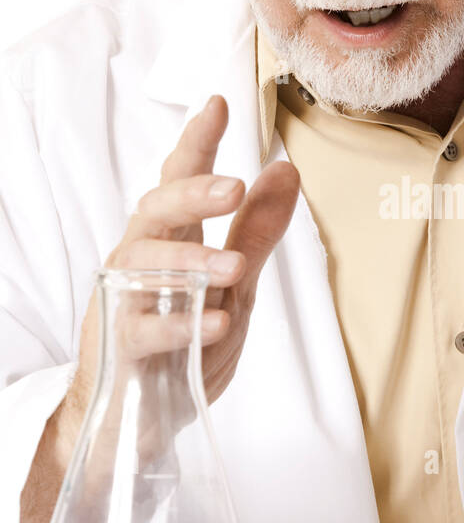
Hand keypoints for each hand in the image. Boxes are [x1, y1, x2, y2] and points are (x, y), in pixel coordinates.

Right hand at [68, 94, 298, 416]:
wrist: (139, 418)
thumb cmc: (185, 343)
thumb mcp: (236, 286)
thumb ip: (257, 232)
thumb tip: (286, 171)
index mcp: (172, 238)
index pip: (180, 179)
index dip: (197, 141)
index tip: (218, 104)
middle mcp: (141, 258)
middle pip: (157, 208)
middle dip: (192, 193)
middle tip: (234, 186)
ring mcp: (125, 299)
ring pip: (144, 262)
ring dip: (191, 261)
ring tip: (233, 267)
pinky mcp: (118, 345)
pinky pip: (141, 326)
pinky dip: (179, 324)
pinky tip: (214, 321)